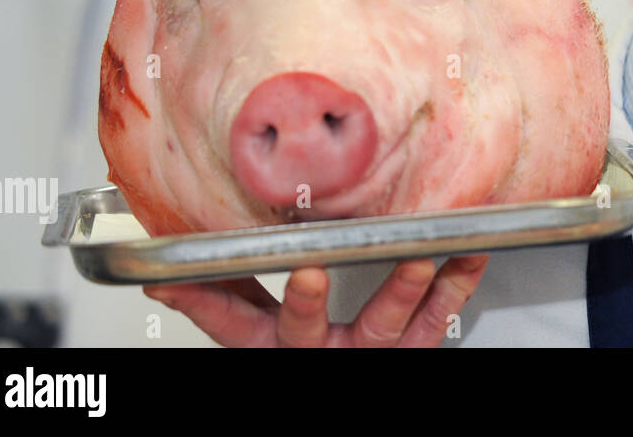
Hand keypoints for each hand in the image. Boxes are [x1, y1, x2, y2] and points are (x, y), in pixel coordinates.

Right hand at [143, 255, 488, 346]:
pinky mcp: (411, 351)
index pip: (230, 323)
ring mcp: (369, 353)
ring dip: (403, 289)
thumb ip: (220, 297)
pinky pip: (438, 321)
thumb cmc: (306, 347)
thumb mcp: (256, 329)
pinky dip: (458, 285)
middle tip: (308, 274)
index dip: (206, 302)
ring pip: (386, 327)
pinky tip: (471, 255)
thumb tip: (161, 274)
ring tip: (418, 258)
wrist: (348, 376)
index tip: (181, 279)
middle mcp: (320, 351)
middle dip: (304, 303)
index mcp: (275, 343)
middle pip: (305, 332)